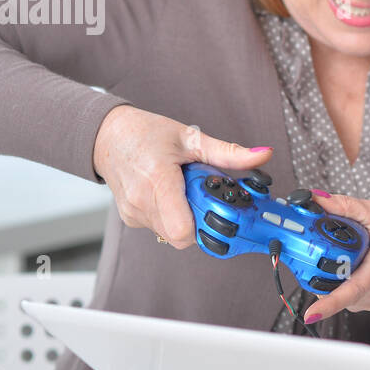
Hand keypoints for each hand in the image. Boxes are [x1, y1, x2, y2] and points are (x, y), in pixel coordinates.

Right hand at [92, 104, 271, 248]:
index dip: (207, 226)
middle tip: (202, 197)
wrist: (106, 135)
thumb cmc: (145, 133)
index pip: (184, 230)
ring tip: (183, 190)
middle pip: (183, 236)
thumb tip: (263, 156)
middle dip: (200, 221)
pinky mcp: (131, 219)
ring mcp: (134, 213)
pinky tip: (169, 194)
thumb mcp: (191, 138)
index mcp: (157, 180)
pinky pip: (160, 229)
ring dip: (186, 218)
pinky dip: (171, 216)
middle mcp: (142, 202)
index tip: (218, 209)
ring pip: (172, 234)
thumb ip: (228, 153)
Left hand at [301, 194, 369, 322]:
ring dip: (322, 269)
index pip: (353, 290)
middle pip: (331, 286)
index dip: (330, 304)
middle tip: (307, 245)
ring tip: (336, 251)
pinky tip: (343, 262)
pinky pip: (335, 291)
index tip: (311, 314)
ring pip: (330, 289)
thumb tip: (315, 200)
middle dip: (312, 265)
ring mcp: (365, 300)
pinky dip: (330, 275)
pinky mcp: (359, 303)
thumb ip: (346, 206)